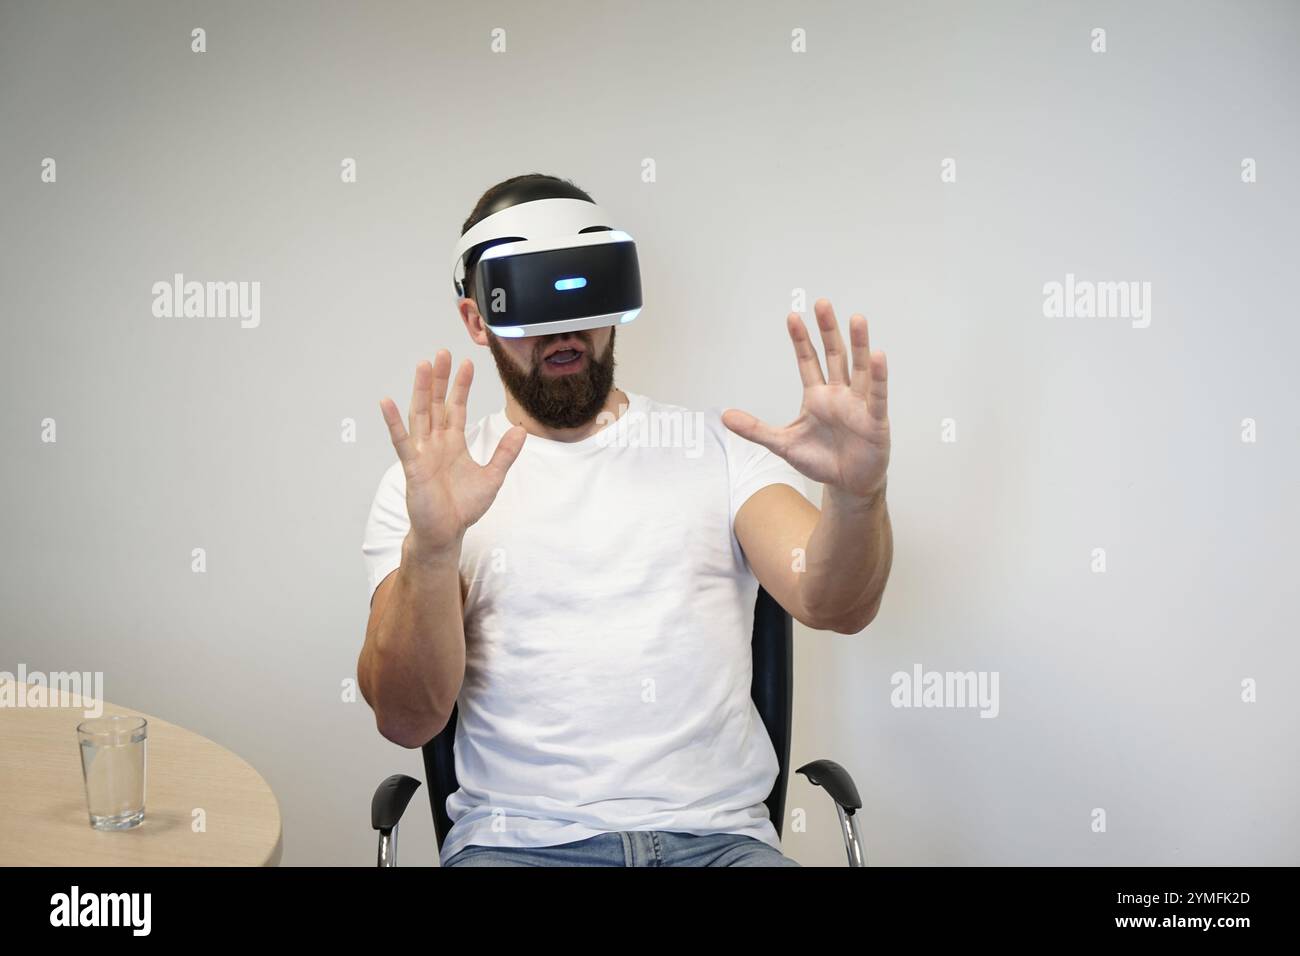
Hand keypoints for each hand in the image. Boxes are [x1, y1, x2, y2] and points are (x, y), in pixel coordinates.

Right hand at [380, 351, 525, 556]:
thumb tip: (521, 430)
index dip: (461, 386)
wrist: (446, 532)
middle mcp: (435, 443)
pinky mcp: (412, 466)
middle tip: (442, 353)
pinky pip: (401, 440)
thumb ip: (505, 453)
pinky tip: (387, 402)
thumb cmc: (463, 508)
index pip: (457, 408)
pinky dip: (393, 422)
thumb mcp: (492, 477)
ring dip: (420, 390)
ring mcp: (422, 452)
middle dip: (440, 379)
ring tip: (423, 365)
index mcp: (453, 443)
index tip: (467, 363)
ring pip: (421, 414)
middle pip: (437, 404)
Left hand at [723, 299, 888, 501]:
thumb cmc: (820, 460)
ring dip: (858, 344)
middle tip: (821, 303)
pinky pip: (877, 395)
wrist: (848, 484)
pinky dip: (878, 377)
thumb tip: (725, 416)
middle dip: (827, 330)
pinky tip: (878, 356)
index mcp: (817, 396)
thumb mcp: (783, 444)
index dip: (801, 340)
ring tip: (857, 318)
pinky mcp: (875, 420)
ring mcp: (858, 404)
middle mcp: (839, 394)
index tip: (792, 317)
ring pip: (859, 368)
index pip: (808, 361)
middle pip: (833, 355)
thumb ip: (756, 429)